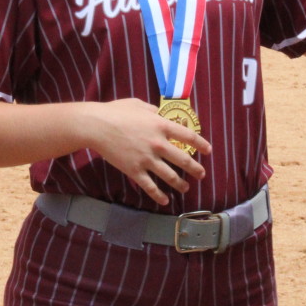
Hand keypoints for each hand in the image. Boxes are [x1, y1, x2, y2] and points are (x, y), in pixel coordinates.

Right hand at [84, 98, 210, 205]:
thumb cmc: (116, 112)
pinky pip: (150, 187)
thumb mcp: (138, 104)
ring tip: (186, 188)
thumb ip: (152, 109)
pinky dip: (159, 196)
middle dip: (195, 169)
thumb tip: (159, 112)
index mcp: (161, 125)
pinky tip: (165, 200)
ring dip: (180, 184)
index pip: (188, 137)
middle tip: (202, 174)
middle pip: (183, 160)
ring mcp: (147, 159)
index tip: (208, 151)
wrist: (97, 126)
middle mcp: (158, 143)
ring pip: (170, 176)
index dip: (201, 144)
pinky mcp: (135, 170)